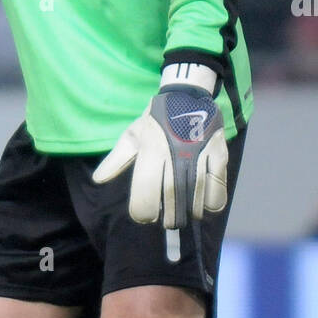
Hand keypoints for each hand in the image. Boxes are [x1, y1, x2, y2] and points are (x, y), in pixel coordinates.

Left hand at [92, 85, 227, 228]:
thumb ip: (116, 159)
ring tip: (184, 214)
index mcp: (151, 150)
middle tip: (167, 221)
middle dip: (170, 218)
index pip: (146, 192)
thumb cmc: (156, 119)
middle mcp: (176, 153)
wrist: (188, 96)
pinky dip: (212, 204)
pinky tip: (204, 205)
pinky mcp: (220, 155)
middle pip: (172, 198)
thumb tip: (98, 179)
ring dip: (190, 213)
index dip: (143, 212)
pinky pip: (218, 189)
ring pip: (197, 198)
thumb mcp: (133, 135)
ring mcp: (200, 154)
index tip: (145, 216)